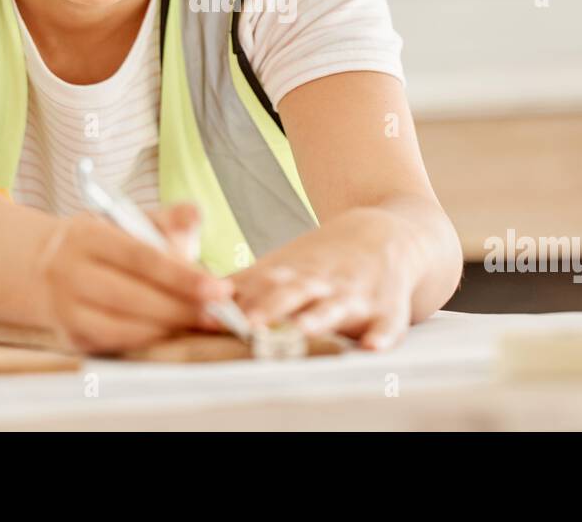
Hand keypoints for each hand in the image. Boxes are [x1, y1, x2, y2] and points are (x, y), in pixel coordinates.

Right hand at [30, 207, 232, 353]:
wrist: (41, 267)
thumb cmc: (100, 242)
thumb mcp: (126, 219)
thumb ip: (165, 218)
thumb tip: (195, 216)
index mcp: (87, 235)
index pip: (140, 257)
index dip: (182, 276)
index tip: (219, 288)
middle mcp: (68, 271)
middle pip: (132, 296)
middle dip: (182, 308)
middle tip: (219, 314)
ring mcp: (64, 308)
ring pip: (123, 326)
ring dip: (168, 327)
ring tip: (201, 322)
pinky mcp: (68, 336)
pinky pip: (114, 344)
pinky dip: (147, 340)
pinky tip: (170, 332)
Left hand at [229, 207, 417, 350]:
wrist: (385, 233)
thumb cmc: (322, 262)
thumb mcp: (284, 266)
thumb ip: (245, 287)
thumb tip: (193, 303)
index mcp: (291, 275)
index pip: (260, 287)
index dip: (237, 302)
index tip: (211, 315)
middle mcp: (320, 284)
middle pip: (293, 293)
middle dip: (272, 308)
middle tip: (251, 324)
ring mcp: (354, 296)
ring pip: (335, 308)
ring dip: (318, 318)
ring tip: (302, 329)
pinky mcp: (387, 311)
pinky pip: (387, 326)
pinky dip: (381, 337)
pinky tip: (371, 347)